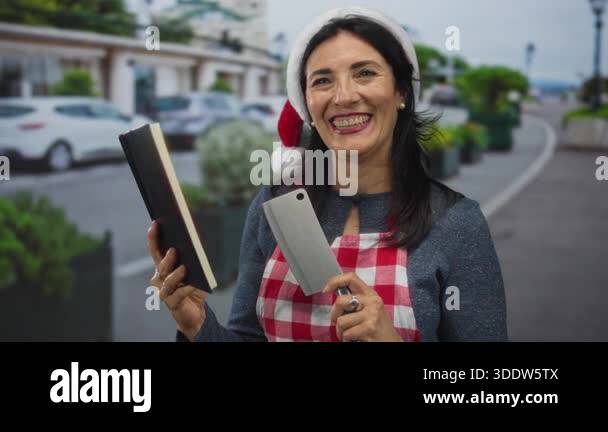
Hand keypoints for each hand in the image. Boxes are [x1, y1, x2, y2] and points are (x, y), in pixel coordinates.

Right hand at [147, 220, 207, 340]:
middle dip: (167, 258)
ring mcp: (164, 292)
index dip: (154, 237)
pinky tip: (194, 285)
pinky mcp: (172, 304)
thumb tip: (194, 243)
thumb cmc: (193, 289)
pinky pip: (178, 295)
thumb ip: (193, 259)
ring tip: (185, 268)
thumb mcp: (195, 272)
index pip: (155, 250)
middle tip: (174, 250)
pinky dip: (186, 289)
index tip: (155, 223)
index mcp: (163, 268)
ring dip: (176, 274)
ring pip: (167, 281)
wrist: (195, 313)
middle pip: (161, 266)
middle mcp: (160, 279)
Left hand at [323, 272, 402, 341]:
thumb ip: (355, 300)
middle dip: (334, 315)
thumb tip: (333, 294)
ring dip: (341, 331)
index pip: (351, 278)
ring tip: (349, 333)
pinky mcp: (369, 327)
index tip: (326, 290)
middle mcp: (372, 301)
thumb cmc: (376, 325)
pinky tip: (354, 338)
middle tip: (338, 322)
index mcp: (370, 294)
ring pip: (341, 321)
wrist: (391, 341)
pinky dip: (346, 338)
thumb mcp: (368, 307)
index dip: (335, 281)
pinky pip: (347, 333)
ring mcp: (371, 314)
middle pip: (340, 301)